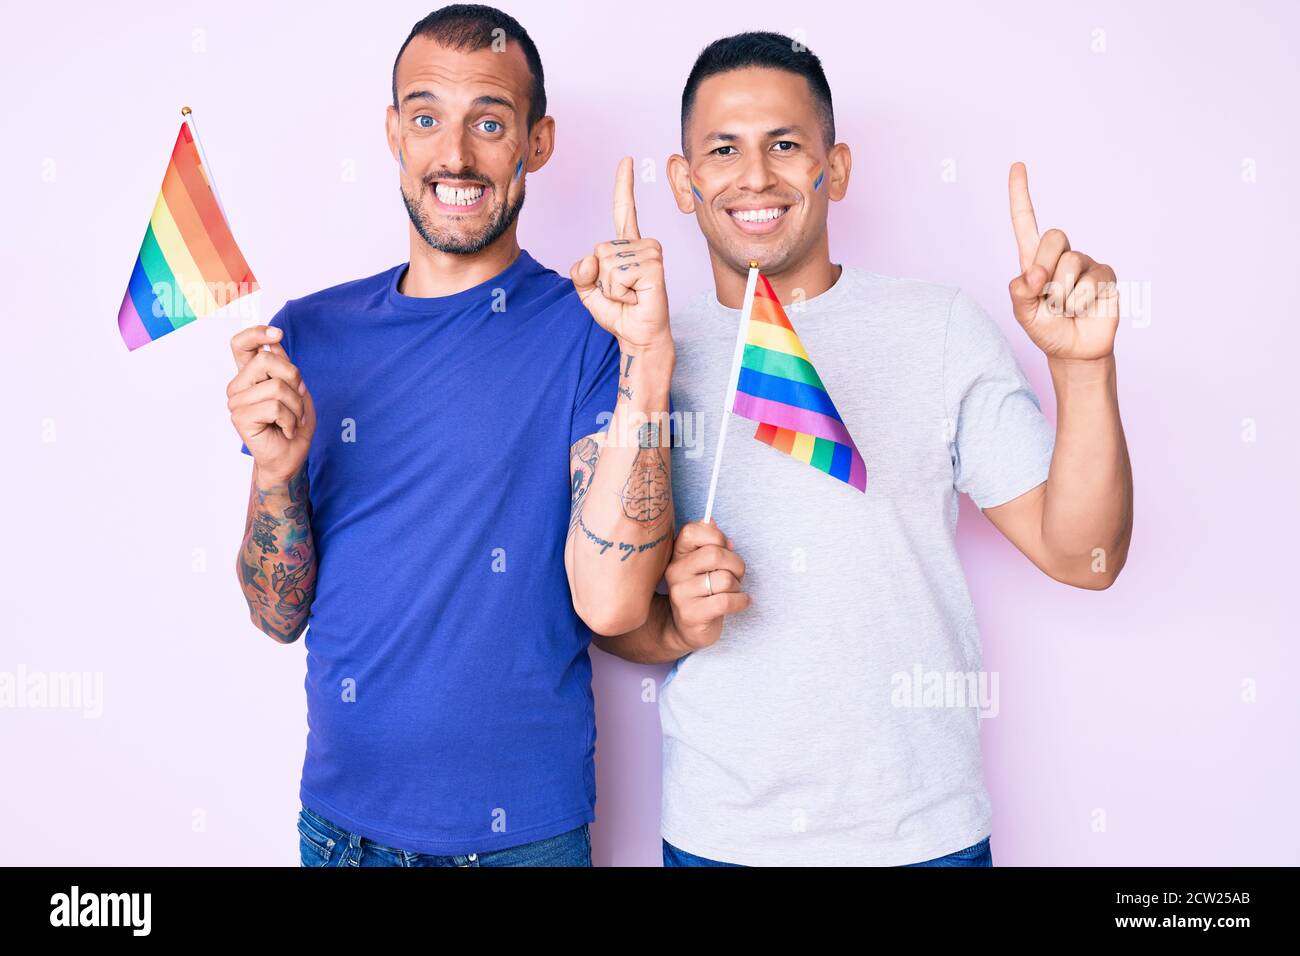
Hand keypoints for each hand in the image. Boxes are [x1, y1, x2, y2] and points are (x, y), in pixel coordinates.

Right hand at [227, 325, 315, 482]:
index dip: (256, 333)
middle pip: (267, 360)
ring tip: (292, 420)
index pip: (241, 345)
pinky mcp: (240, 418)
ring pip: (276, 386)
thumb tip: (274, 344)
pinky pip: (275, 407)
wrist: (289, 458)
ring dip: (296, 406)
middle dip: (293, 378)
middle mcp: (239, 386)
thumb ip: (286, 369)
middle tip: (297, 399)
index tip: (278, 333)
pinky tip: (286, 430)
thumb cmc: (293, 425)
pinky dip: (290, 420)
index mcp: (250, 376)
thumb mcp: (298, 392)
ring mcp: (236, 402)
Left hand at [570, 156, 670, 352]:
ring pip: (606, 263)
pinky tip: (635, 297)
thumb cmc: (619, 312)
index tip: (627, 160)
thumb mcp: (588, 291)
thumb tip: (591, 259)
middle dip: (599, 279)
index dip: (623, 185)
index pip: (624, 209)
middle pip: (598, 250)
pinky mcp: (654, 265)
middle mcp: (641, 244)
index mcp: (626, 245)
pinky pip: (617, 274)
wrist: (637, 335)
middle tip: (621, 293)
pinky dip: (619, 292)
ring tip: (629, 295)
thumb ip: (581, 272)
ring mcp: (650, 252)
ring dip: (610, 287)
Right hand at [665, 519, 749, 651]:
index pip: (693, 531)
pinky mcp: (691, 614)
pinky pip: (726, 601)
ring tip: (733, 591)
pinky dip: (741, 601)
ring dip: (737, 586)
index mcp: (677, 554)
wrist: (686, 628)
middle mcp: (675, 571)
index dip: (716, 536)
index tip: (725, 548)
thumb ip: (709, 542)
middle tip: (737, 574)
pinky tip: (741, 602)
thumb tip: (712, 521)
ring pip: (724, 579)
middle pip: (715, 554)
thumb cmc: (702, 591)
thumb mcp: (702, 564)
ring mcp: (680, 594)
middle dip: (736, 563)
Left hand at [1007, 162, 1119, 360]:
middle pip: (1052, 238)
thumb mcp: (1024, 314)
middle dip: (1046, 269)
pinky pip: (1091, 282)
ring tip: (1066, 309)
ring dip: (1063, 296)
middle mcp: (1060, 255)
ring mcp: (1084, 263)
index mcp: (1033, 260)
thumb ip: (1020, 293)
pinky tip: (1084, 309)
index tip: (1017, 165)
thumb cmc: (1046, 329)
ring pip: (1070, 265)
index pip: (1025, 222)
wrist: (1074, 350)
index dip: (1020, 194)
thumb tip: (1033, 274)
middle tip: (1047, 297)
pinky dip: (1082, 302)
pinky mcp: (1105, 274)